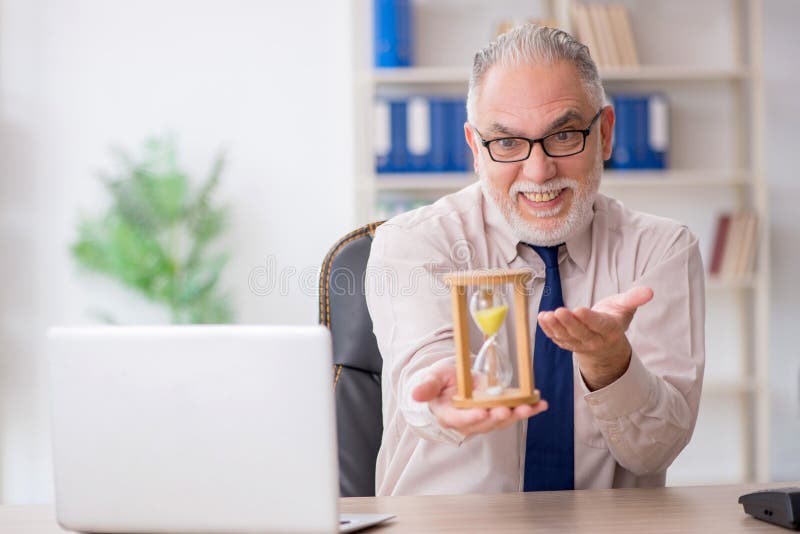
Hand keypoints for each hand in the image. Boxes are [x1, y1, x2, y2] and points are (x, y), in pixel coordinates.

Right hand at [411, 360, 547, 436]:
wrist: (452, 383)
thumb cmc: (440, 381)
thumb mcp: (432, 378)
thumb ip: (427, 386)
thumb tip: (415, 394)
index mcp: (449, 415)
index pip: (460, 420)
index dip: (471, 418)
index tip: (481, 412)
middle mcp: (469, 421)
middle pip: (485, 423)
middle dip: (498, 416)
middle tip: (508, 409)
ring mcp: (485, 419)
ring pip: (502, 420)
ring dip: (517, 415)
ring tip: (530, 407)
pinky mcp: (498, 412)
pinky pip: (513, 413)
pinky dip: (528, 409)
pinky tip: (540, 404)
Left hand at [537, 286, 653, 390]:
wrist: (606, 342)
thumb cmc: (615, 318)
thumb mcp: (626, 307)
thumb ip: (634, 299)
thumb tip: (649, 291)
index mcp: (609, 330)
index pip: (599, 325)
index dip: (589, 319)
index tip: (579, 309)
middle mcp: (594, 339)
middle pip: (580, 332)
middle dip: (569, 323)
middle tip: (559, 311)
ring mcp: (579, 343)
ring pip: (566, 337)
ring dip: (555, 327)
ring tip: (546, 315)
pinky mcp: (567, 343)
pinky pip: (557, 338)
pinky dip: (548, 330)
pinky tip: (542, 318)